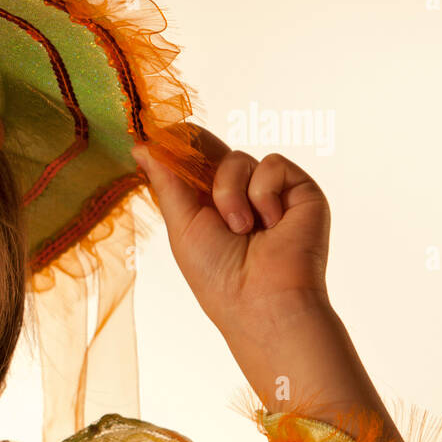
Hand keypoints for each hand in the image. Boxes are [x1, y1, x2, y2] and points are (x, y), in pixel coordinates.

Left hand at [131, 124, 331, 336]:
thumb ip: (166, 182)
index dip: (179, 148)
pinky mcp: (300, 190)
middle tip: (195, 190)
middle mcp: (240, 195)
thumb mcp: (181, 225)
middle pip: (214, 152)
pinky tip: (269, 224)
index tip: (156, 141)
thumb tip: (141, 146)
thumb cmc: (217, 275)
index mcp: (208, 205)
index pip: (193, 162)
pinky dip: (264, 193)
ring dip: (230, 194)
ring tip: (241, 229)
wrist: (262, 299)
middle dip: (200, 167)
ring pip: (239, 159)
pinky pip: (273, 164)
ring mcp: (270, 192)